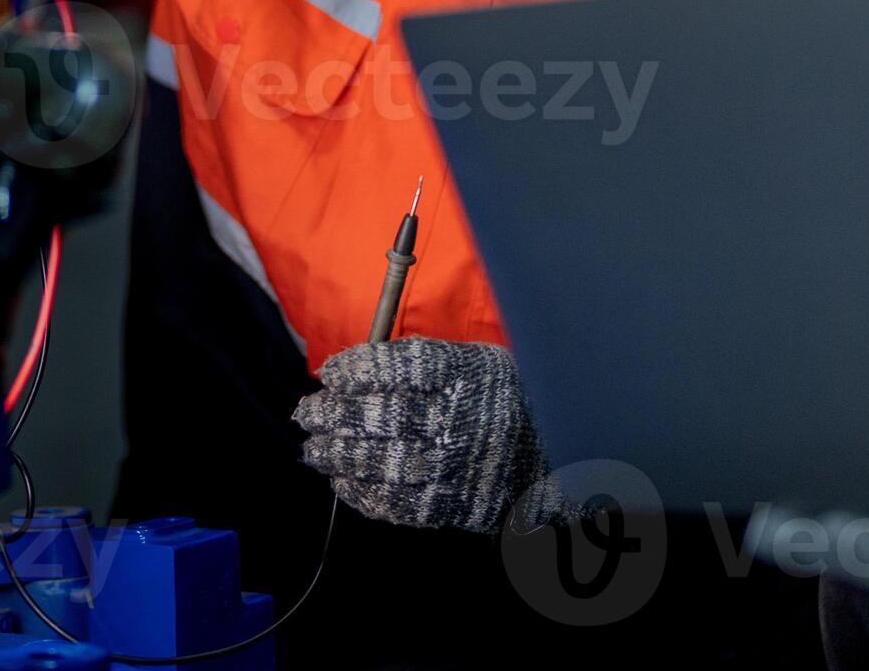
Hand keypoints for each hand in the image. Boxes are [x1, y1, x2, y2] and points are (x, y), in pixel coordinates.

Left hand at [291, 339, 564, 535]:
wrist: (561, 458)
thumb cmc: (509, 400)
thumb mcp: (479, 363)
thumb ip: (426, 365)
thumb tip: (357, 370)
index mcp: (470, 375)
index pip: (403, 367)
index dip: (359, 369)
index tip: (331, 372)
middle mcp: (462, 420)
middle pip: (384, 415)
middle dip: (335, 415)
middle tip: (306, 413)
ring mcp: (458, 466)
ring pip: (384, 462)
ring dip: (340, 456)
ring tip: (314, 449)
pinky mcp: (455, 505)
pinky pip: (400, 503)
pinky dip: (364, 494)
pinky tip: (343, 483)